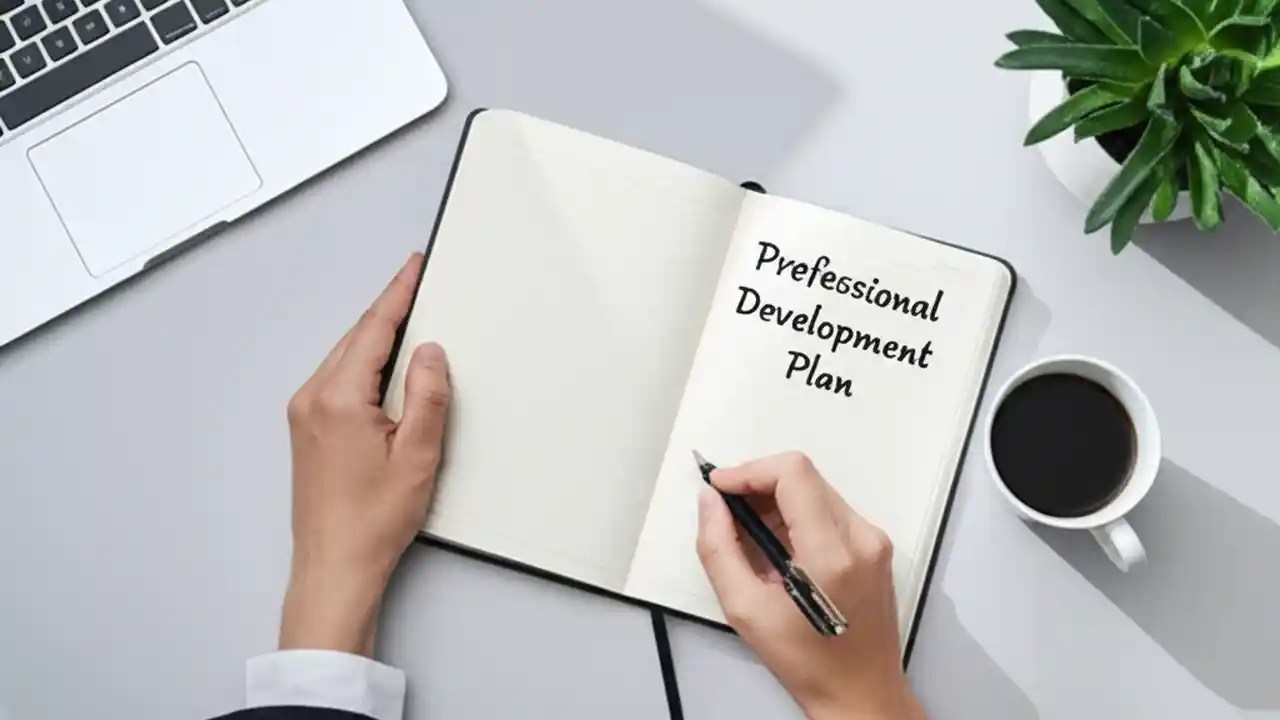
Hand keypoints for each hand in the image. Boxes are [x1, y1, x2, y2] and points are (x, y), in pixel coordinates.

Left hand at [280, 253, 450, 656]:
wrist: (334, 566)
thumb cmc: (372, 522)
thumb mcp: (418, 454)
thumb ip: (427, 395)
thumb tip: (429, 351)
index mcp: (339, 398)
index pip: (374, 330)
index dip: (398, 293)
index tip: (415, 266)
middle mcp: (312, 399)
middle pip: (356, 338)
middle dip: (390, 311)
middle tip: (420, 286)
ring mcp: (304, 414)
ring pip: (345, 358)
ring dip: (377, 339)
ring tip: (410, 323)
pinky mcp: (306, 429)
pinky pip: (337, 379)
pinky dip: (364, 364)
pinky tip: (385, 368)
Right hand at [696, 452, 925, 719]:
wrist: (861, 693)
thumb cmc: (808, 663)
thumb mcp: (745, 610)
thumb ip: (718, 548)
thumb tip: (709, 502)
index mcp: (831, 553)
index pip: (792, 474)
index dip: (749, 471)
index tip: (720, 486)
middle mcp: (861, 537)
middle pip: (803, 476)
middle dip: (758, 485)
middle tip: (728, 512)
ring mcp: (873, 540)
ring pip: (816, 490)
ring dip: (777, 501)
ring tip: (752, 538)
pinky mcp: (875, 546)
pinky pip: (830, 510)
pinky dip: (798, 515)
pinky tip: (780, 548)